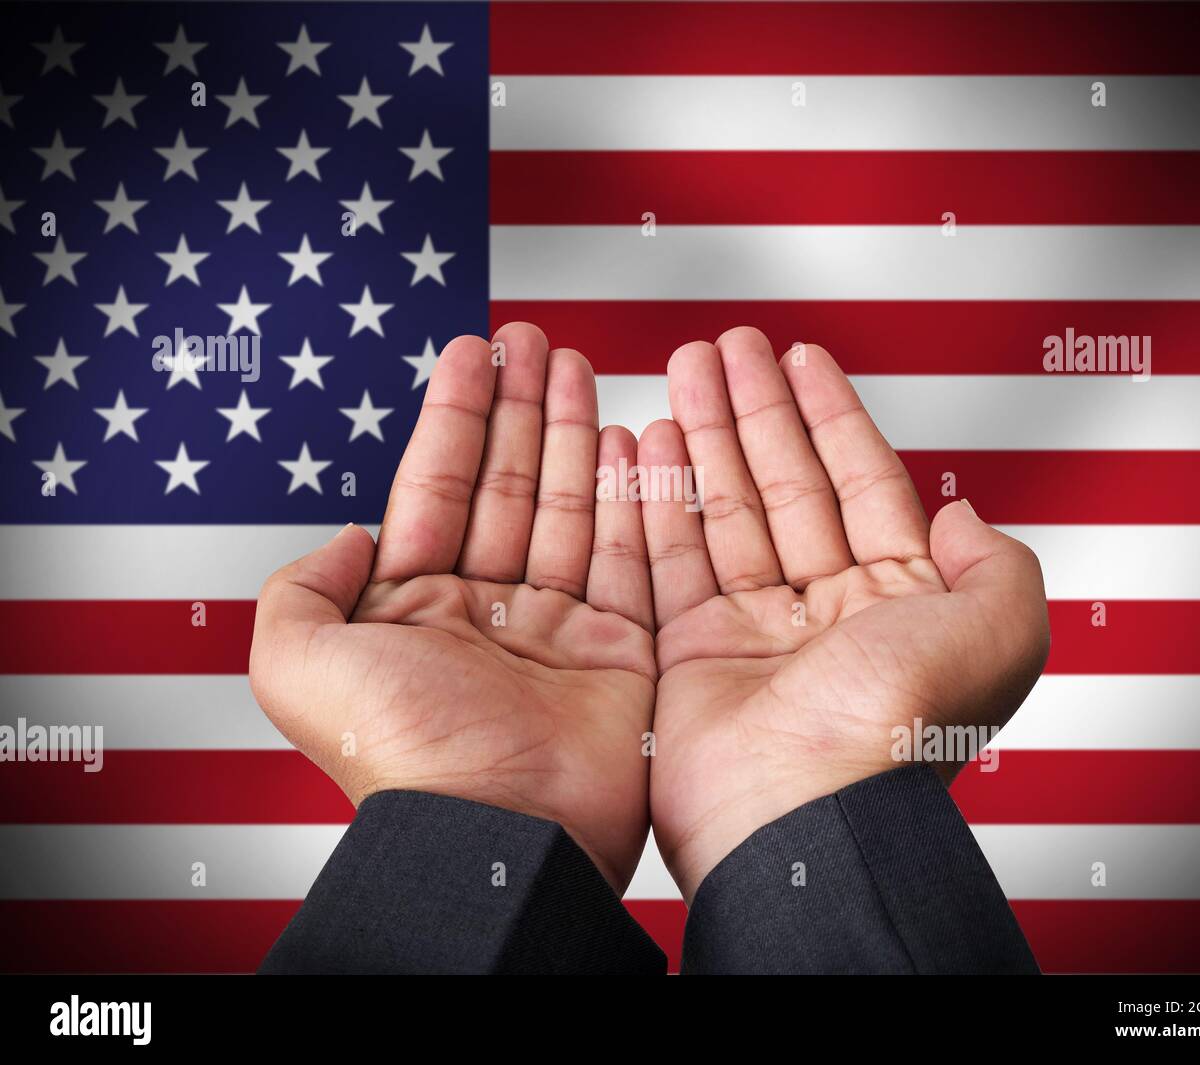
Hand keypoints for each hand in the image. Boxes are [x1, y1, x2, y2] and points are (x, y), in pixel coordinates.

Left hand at [250, 324, 656, 892]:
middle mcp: (485, 615)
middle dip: (523, 407)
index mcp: (415, 611)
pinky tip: (634, 442)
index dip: (457, 414)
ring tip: (583, 369)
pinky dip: (634, 497)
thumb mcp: (297, 664)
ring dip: (576, 434)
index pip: (440, 486)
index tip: (475, 351)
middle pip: (509, 484)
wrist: (498, 828)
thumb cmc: (404, 753)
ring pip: (569, 507)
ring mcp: (555, 629)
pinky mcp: (618, 650)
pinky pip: (630, 555)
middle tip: (536, 341)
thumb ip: (299, 588)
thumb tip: (347, 537)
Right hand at [640, 327, 1049, 900]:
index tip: (803, 358)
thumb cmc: (893, 734)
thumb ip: (996, 563)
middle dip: (758, 408)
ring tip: (685, 371)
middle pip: (787, 482)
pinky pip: (673, 556)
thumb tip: (959, 514)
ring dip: (706, 434)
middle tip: (730, 347)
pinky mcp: (693, 652)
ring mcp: (757, 631)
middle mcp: (827, 614)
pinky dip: (660, 499)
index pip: (861, 481)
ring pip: (728, 507)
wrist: (801, 811)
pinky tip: (651, 448)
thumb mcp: (994, 633)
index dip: (832, 413)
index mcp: (897, 605)